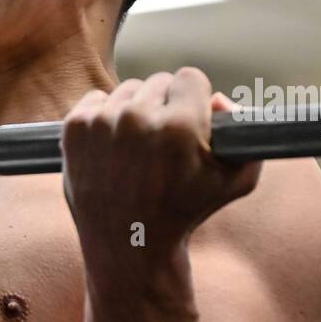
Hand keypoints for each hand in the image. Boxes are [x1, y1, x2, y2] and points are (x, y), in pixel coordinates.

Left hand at [61, 68, 260, 283]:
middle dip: (164, 105)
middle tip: (161, 141)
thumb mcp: (236, 179)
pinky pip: (95, 100)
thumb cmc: (185, 213)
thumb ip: (246, 131)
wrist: (130, 244)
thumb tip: (219, 99)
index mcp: (179, 126)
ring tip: (137, 148)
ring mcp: (102, 123)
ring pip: (127, 91)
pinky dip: (103, 116)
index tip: (189, 120)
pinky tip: (112, 146)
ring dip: (134, 110)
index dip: (193, 100)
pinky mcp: (75, 129)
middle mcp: (137, 119)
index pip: (190, 77)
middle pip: (158, 82)